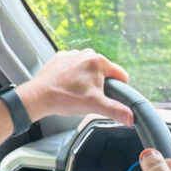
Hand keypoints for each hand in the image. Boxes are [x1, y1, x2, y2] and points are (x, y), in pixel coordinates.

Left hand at [18, 48, 133, 124]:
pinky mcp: (60, 58)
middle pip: (103, 72)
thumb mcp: (95, 105)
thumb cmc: (65, 98)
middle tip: (89, 96)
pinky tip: (67, 86)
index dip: (119, 88)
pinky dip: (73, 75)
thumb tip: (131, 117)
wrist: (39, 96)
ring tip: (76, 92)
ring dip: (86, 80)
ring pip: (88, 69)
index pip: (120, 75)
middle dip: (100, 85)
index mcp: (98, 62)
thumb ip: (116, 110)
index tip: (111, 97)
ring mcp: (72, 54)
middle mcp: (86, 53)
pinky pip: (73, 67)